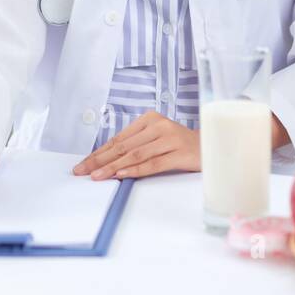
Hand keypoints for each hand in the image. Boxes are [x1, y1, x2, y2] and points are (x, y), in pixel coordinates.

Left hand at [72, 111, 200, 180]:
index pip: (118, 138)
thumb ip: (135, 145)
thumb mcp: (156, 138)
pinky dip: (135, 170)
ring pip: (135, 155)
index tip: (83, 164)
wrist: (212, 146)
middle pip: (123, 146)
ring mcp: (170, 139)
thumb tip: (105, 161)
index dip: (99, 152)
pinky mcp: (179, 153)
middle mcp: (158, 126)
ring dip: (113, 167)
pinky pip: (152, 163)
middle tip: (82, 171)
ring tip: (97, 176)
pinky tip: (121, 175)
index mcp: (149, 119)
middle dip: (99, 160)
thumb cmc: (179, 145)